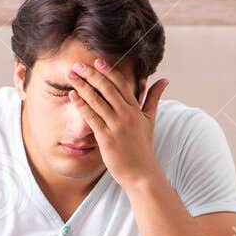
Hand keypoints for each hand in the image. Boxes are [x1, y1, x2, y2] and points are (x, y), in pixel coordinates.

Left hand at [67, 58, 168, 188]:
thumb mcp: (150, 120)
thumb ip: (154, 98)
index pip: (121, 84)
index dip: (108, 71)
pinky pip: (91, 117)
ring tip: (71, 75)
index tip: (96, 62)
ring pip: (97, 100)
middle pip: (107, 88)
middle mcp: (126, 115)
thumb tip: (164, 80)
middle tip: (78, 65)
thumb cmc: (143, 148)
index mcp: (136, 109)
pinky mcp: (107, 138)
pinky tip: (72, 95)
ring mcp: (116, 126)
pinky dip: (81, 104)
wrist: (142, 174)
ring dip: (82, 86)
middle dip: (91, 75)